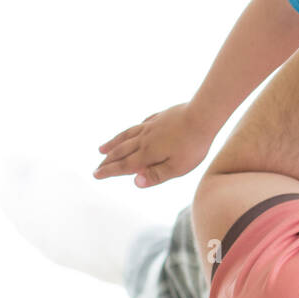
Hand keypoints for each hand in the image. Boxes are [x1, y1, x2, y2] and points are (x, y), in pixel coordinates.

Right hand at [95, 102, 215, 186]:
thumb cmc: (193, 145)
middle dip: (108, 161)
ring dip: (113, 143)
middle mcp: (145, 138)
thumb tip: (135, 182)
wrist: (203, 115)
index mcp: (148, 153)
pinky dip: (131, 131)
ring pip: (127, 135)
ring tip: (102, 149)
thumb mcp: (178, 167)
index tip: (96, 175)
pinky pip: (140, 124)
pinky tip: (131, 132)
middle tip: (96, 168)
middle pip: (122, 151)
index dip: (109, 171)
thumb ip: (156, 175)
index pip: (124, 165)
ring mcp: (152, 126)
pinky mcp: (160, 117)